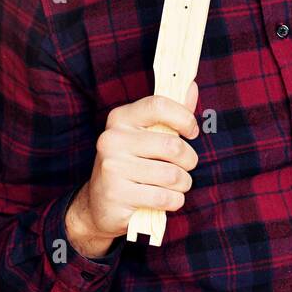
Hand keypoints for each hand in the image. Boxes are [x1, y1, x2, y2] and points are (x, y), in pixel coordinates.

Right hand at [65, 81, 199, 256]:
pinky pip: (164, 197)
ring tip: (176, 185)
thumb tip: (191, 86)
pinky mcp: (117, 195)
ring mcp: (112, 167)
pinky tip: (167, 199)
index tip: (192, 131)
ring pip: (172, 175)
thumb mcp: (146, 136)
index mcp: (120, 118)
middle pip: (172, 146)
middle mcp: (112, 139)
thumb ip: (170, 113)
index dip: (184, 118)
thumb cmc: (132, 164)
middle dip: (189, 160)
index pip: (158, 105)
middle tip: (186, 166)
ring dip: (183, 183)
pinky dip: (175, 201)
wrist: (98, 204)